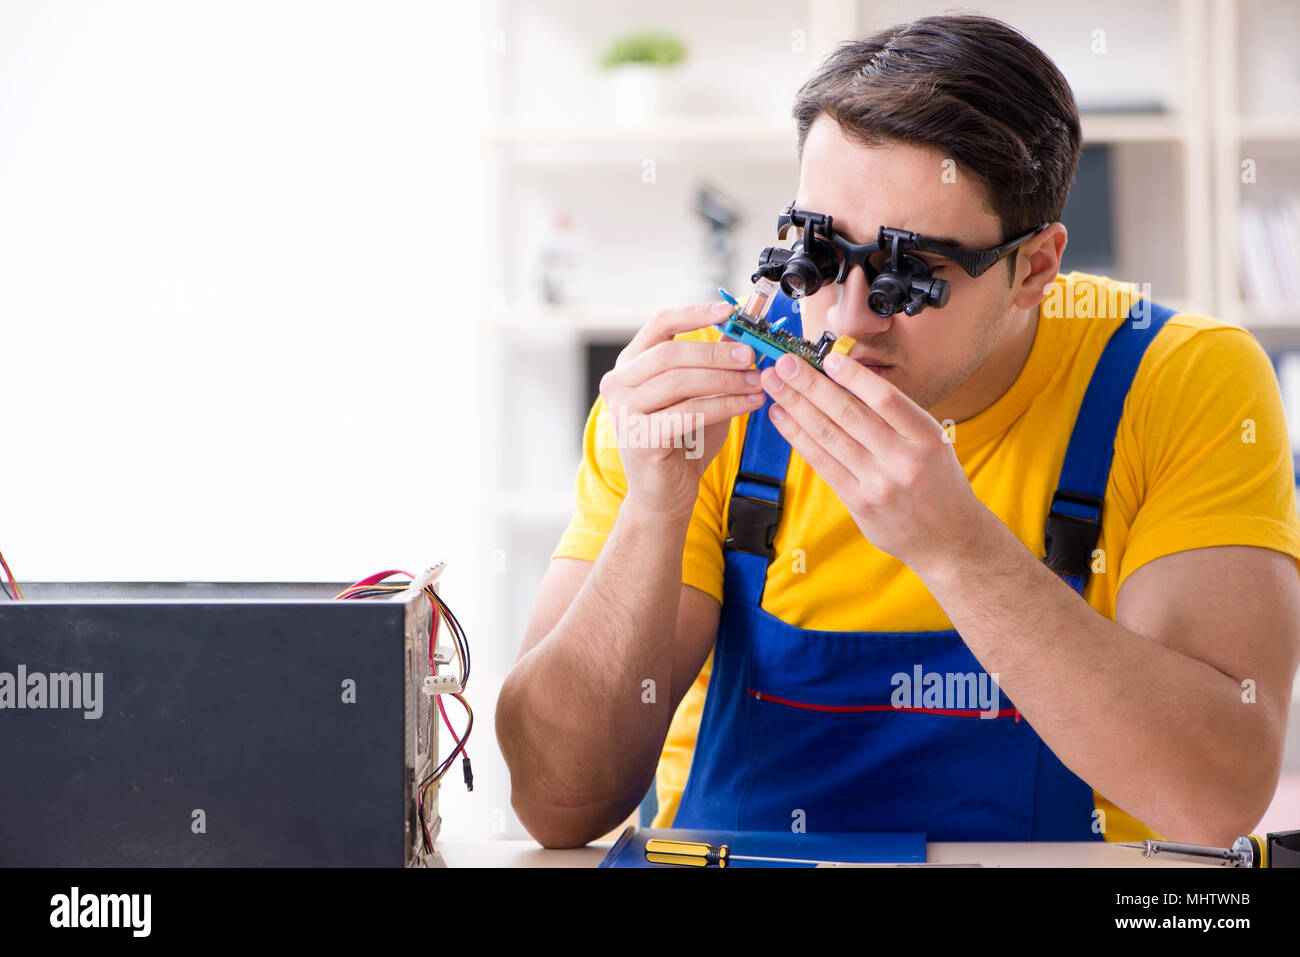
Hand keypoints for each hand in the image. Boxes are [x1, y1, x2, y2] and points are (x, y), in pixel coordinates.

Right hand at [599, 303, 764, 520]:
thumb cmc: (683, 443)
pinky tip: (750, 403)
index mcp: (630, 365)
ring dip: (725, 379)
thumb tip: (743, 331)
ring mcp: (624, 411)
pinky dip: (725, 405)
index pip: (659, 324)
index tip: (728, 310)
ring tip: (756, 381)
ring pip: (680, 382)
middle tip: (751, 355)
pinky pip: (689, 412)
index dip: (695, 314)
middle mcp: (618, 384)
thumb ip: (714, 364)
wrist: (665, 494)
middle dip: (717, 352)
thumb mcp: (700, 394)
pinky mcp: (639, 438)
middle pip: (671, 353)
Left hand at [759, 351, 988, 572]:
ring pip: (829, 437)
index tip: (827, 358)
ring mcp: (879, 483)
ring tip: (773, 385)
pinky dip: (798, 437)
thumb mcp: (932, 442)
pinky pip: (822, 463)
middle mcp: (903, 459)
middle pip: (849, 415)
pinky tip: (782, 418)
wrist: (949, 539)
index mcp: (926, 437)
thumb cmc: (937, 481)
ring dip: (796, 407)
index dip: (854, 377)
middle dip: (810, 385)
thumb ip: (895, 417)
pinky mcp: (859, 503)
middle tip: (783, 363)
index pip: (886, 399)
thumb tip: (846, 378)